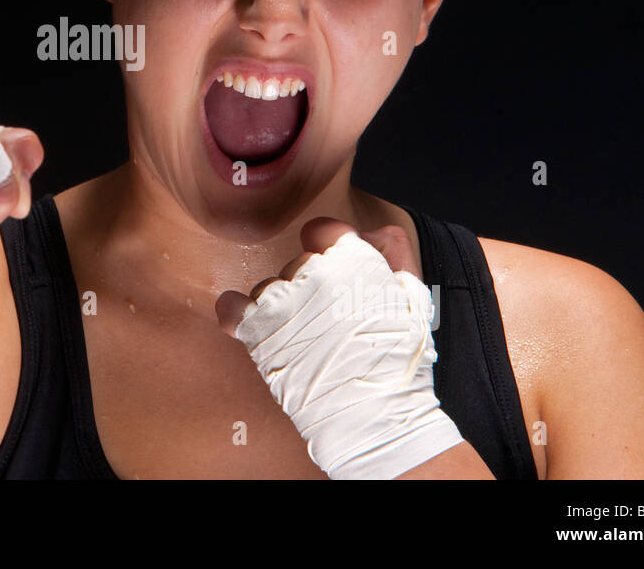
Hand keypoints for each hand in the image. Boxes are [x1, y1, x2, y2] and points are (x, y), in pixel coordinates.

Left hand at [213, 216, 460, 479]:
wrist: (375, 413)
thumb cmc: (398, 362)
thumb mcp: (412, 298)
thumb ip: (395, 255)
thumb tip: (374, 233)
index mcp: (352, 260)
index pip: (323, 231)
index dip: (325, 248)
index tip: (328, 266)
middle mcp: (314, 273)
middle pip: (298, 266)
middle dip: (308, 289)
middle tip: (326, 323)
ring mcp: (282, 300)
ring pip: (267, 289)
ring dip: (279, 309)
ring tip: (301, 340)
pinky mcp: (258, 331)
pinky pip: (231, 307)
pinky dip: (235, 313)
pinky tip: (249, 324)